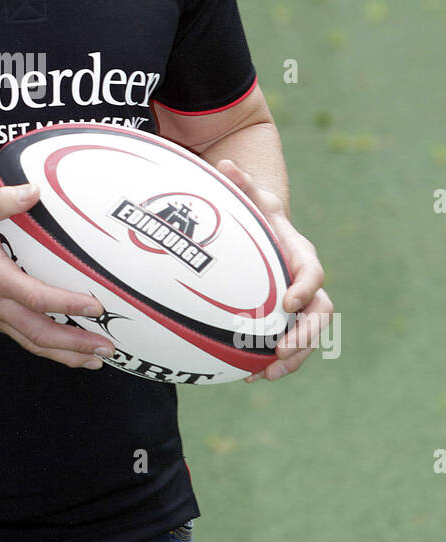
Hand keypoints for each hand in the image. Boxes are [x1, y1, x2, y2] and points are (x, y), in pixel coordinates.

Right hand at [0, 183, 115, 369]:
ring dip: (66, 355)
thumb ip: (3, 200)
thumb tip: (34, 190)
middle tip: (106, 348)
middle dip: (75, 344)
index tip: (96, 306)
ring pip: (33, 343)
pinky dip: (49, 349)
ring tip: (95, 361)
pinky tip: (67, 351)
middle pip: (40, 334)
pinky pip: (24, 339)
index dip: (68, 305)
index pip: (37, 299)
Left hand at [215, 159, 333, 381]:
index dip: (304, 288)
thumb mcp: (248, 198)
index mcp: (300, 253)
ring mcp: (298, 304)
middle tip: (281, 349)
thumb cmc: (254, 214)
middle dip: (305, 334)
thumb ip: (240, 184)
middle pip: (319, 312)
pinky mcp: (284, 320)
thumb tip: (223, 164)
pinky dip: (274, 362)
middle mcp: (305, 282)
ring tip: (268, 373)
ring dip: (293, 357)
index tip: (287, 303)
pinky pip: (288, 344)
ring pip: (307, 335)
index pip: (312, 273)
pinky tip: (251, 376)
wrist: (260, 233)